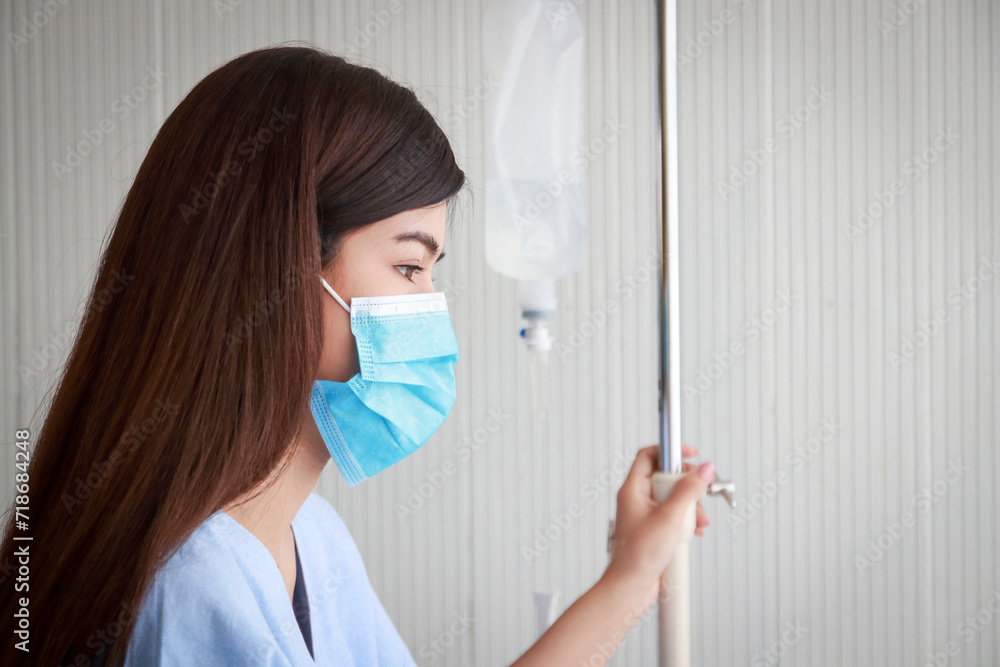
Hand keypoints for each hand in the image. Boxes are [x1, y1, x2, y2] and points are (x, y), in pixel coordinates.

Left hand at [604, 444, 714, 605]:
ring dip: (690, 506)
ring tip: (699, 520)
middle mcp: (637, 499)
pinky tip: (694, 531)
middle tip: (701, 492)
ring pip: (672, 498)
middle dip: (687, 486)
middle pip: (666, 477)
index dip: (671, 451)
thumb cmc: (639, 556)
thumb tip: (704, 469)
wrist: (630, 587)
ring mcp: (644, 515)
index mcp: (633, 489)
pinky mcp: (652, 530)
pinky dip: (685, 521)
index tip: (692, 455)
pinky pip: (672, 516)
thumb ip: (689, 490)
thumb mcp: (670, 517)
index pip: (650, 455)